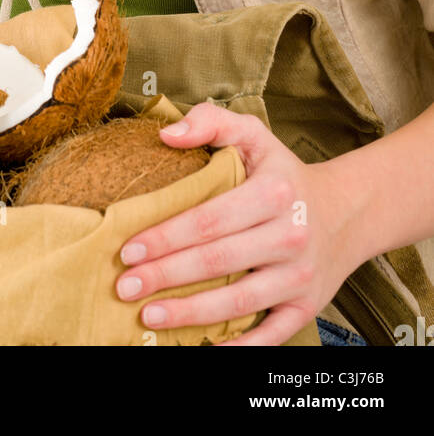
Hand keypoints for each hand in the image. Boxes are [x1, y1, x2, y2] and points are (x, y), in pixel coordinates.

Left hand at [115, 102, 362, 345]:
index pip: (209, 219)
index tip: (128, 248)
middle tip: (125, 286)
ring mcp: (299, 276)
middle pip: (217, 261)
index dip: (166, 236)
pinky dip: (240, 346)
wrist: (344, 212)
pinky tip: (206, 346)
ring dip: (190, 313)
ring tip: (148, 315)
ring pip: (239, 301)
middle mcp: (291, 236)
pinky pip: (271, 335)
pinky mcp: (306, 307)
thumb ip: (210, 121)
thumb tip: (167, 135)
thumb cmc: (283, 174)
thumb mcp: (254, 134)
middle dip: (165, 276)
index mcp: (274, 193)